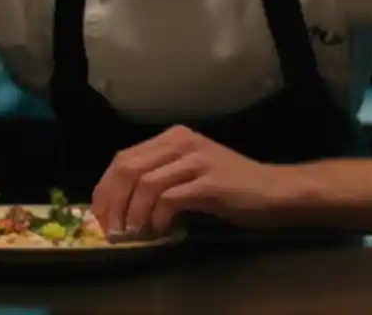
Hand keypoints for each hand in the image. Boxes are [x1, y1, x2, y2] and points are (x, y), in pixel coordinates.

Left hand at [90, 126, 287, 237]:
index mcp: (173, 137)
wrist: (273, 190)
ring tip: (133, 233)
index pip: (124, 157)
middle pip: (129, 168)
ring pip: (145, 183)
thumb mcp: (190, 171)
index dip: (105, 187)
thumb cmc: (231, 186)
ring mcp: (196, 160)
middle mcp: (182, 142)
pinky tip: (161, 230)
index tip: (99, 214)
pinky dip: (158, 218)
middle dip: (113, 202)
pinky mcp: (209, 182)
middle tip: (110, 229)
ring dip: (133, 213)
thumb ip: (160, 175)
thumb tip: (121, 202)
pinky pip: (169, 199)